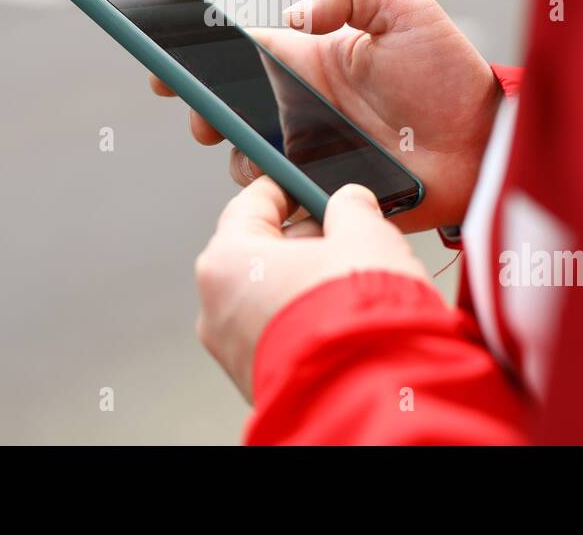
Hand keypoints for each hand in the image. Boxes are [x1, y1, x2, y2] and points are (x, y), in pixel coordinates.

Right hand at [151, 0, 500, 231]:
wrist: (486, 143)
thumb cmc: (449, 72)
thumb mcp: (406, 9)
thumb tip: (298, 14)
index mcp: (309, 62)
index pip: (239, 57)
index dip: (195, 62)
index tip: (161, 67)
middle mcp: (300, 109)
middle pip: (230, 114)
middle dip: (204, 116)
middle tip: (204, 122)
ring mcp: (311, 155)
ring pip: (248, 162)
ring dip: (243, 161)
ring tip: (264, 157)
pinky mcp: (328, 196)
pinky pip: (285, 205)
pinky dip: (274, 205)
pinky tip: (281, 198)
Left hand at [195, 176, 430, 400]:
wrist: (365, 397)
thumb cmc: (354, 314)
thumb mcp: (366, 238)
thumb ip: (354, 210)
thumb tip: (351, 201)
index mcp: (228, 259)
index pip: (249, 204)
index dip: (285, 189)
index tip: (303, 184)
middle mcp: (216, 305)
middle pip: (258, 252)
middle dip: (302, 239)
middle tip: (343, 233)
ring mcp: (232, 348)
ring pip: (268, 295)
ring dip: (305, 281)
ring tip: (351, 279)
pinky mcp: (253, 379)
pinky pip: (277, 332)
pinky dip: (304, 318)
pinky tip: (342, 315)